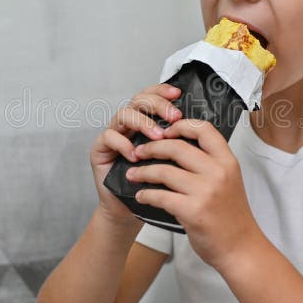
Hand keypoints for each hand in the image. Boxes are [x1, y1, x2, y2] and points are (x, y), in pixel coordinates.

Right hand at [89, 83, 182, 225]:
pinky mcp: (100, 149)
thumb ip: (180, 142)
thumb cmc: (154, 186)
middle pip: (139, 100)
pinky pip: (109, 137)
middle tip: (174, 117)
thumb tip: (202, 127)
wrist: (131, 211)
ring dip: (143, 123)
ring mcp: (115, 134)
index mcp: (147, 122)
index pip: (153, 97)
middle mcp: (130, 125)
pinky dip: (122, 143)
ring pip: (124, 114)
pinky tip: (134, 155)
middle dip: (158, 105)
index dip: (163, 91)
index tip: (178, 94)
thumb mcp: (173, 162)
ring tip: (158, 138)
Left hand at [125, 119, 260, 269]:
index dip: (180, 125)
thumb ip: (210, 163)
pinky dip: (146, 194)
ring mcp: (205, 192)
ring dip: (143, 172)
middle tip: (139, 152)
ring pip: (164, 171)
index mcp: (228, 161)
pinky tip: (141, 195)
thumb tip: (179, 146)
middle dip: (152, 147)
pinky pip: (160, 196)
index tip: (165, 131)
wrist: (240, 249)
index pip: (203, 129)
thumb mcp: (229, 181)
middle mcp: (218, 172)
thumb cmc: (231, 216)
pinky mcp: (192, 211)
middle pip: (177, 147)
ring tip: (132, 174)